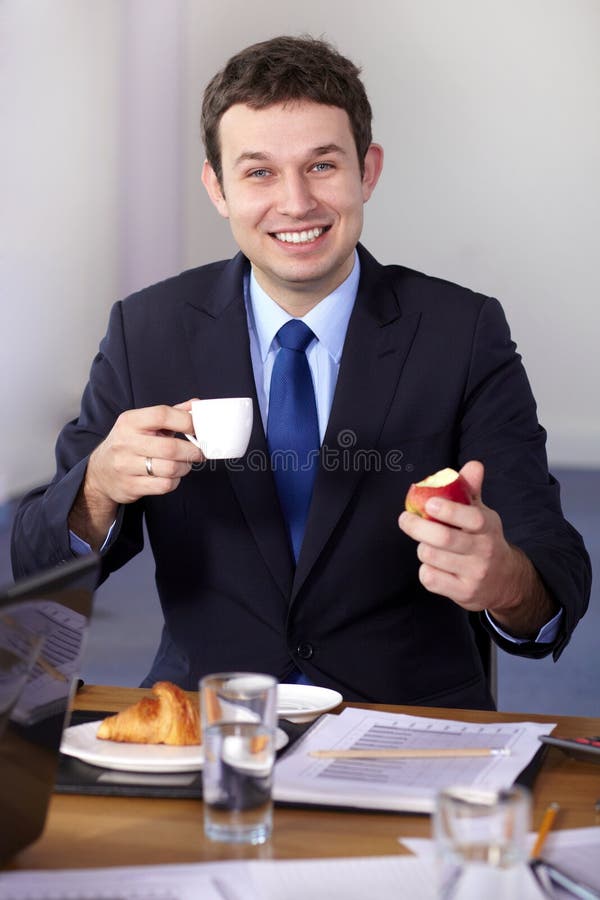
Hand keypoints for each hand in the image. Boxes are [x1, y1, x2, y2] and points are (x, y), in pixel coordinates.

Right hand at [68, 401, 203, 549]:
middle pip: (170, 447)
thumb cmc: (128, 444)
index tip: (197, 428)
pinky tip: (171, 476)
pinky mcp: (130, 486)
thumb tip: (196, 405)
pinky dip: (175, 481)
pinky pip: (164, 485)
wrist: (100, 472)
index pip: (162, 415)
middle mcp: (125, 442)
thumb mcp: (142, 423)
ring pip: (170, 468)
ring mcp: (126, 466)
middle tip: (198, 452)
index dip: (186, 421)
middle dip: (192, 451)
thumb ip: (170, 413)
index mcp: (130, 421)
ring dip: (185, 467)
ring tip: (185, 464)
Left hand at [398, 461, 544, 625]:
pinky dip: (425, 569)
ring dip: (422, 548)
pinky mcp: (464, 593)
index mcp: (488, 528)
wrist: (505, 582)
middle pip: (445, 539)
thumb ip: (473, 490)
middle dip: (418, 527)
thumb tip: (473, 464)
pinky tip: (434, 565)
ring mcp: (475, 574)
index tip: (429, 504)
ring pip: (432, 557)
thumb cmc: (484, 540)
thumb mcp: (482, 515)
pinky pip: (431, 578)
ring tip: (426, 544)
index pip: (473, 518)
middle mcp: (485, 551)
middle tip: (405, 519)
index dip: (449, 511)